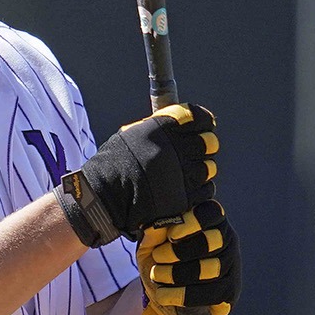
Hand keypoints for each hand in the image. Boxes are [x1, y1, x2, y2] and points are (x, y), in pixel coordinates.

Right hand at [53, 103, 216, 246]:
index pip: (199, 117)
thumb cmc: (116, 162)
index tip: (204, 126)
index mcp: (163, 127)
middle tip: (197, 152)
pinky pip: (205, 189)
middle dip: (205, 146)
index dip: (204, 122)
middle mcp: (176, 148)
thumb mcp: (133, 133)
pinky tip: (184, 190)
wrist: (105, 195)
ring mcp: (182, 173)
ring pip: (209, 167)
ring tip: (186, 173)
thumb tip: (182, 121)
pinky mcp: (185, 197)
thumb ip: (159, 126)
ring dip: (201, 169)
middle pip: (209, 142)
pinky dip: (198, 190)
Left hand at [137, 198, 239, 314]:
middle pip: (213, 240)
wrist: (163, 295)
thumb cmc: (159, 261)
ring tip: (156, 275)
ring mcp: (231, 265)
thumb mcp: (150, 246)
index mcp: (209, 220)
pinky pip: (211, 293)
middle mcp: (226, 239)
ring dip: (177, 273)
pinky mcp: (230, 290)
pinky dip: (182, 295)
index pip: (212, 212)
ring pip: (211, 267)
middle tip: (157, 256)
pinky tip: (163, 294)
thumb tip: (155, 226)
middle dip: (180, 251)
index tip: (171, 235)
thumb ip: (154, 234)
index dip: (193, 222)